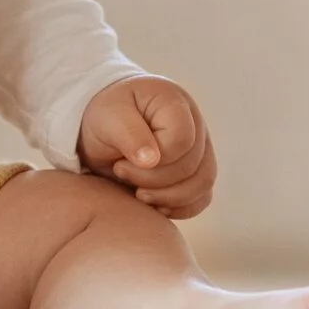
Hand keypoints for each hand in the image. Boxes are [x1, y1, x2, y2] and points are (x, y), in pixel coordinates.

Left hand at [77, 75, 216, 217]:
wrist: (105, 127)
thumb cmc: (106, 115)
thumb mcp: (107, 117)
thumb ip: (129, 134)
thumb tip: (152, 161)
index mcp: (174, 102)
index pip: (181, 141)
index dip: (154, 162)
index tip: (120, 163)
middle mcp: (195, 124)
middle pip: (193, 166)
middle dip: (154, 180)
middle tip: (121, 173)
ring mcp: (200, 148)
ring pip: (203, 184)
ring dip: (168, 198)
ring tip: (137, 194)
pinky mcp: (197, 170)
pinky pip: (203, 196)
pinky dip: (180, 207)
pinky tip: (154, 205)